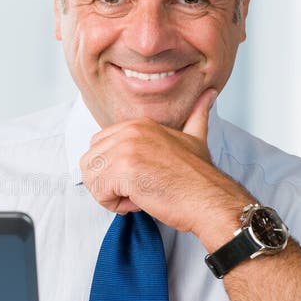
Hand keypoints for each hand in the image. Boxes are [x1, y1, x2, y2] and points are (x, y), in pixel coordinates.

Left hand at [80, 89, 248, 236]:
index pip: (99, 145)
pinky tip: (140, 202)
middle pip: (90, 161)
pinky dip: (116, 205)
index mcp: (138, 124)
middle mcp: (130, 132)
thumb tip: (209, 95)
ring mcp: (126, 149)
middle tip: (137, 189)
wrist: (210, 199)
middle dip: (108, 181)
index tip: (139, 177)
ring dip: (111, 194)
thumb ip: (196, 116)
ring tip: (139, 195)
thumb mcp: (195, 138)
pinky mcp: (124, 171)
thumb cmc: (200, 178)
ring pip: (91, 178)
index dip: (113, 168)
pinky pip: (99, 193)